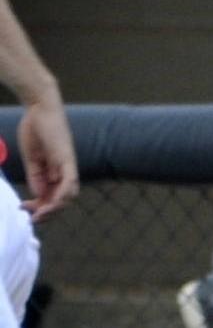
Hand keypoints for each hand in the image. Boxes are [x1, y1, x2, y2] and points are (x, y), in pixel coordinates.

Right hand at [17, 100, 77, 220]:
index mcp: (55, 170)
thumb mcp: (32, 159)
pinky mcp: (67, 157)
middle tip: (33, 218)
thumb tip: (40, 196)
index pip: (54, 195)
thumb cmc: (35, 130)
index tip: (25, 209)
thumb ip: (37, 177)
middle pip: (63, 198)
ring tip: (40, 214)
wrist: (39, 109)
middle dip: (49, 211)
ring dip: (55, 207)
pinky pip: (71, 179)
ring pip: (69, 193)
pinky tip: (54, 202)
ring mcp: (67, 163)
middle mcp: (64, 169)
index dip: (42, 206)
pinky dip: (64, 193)